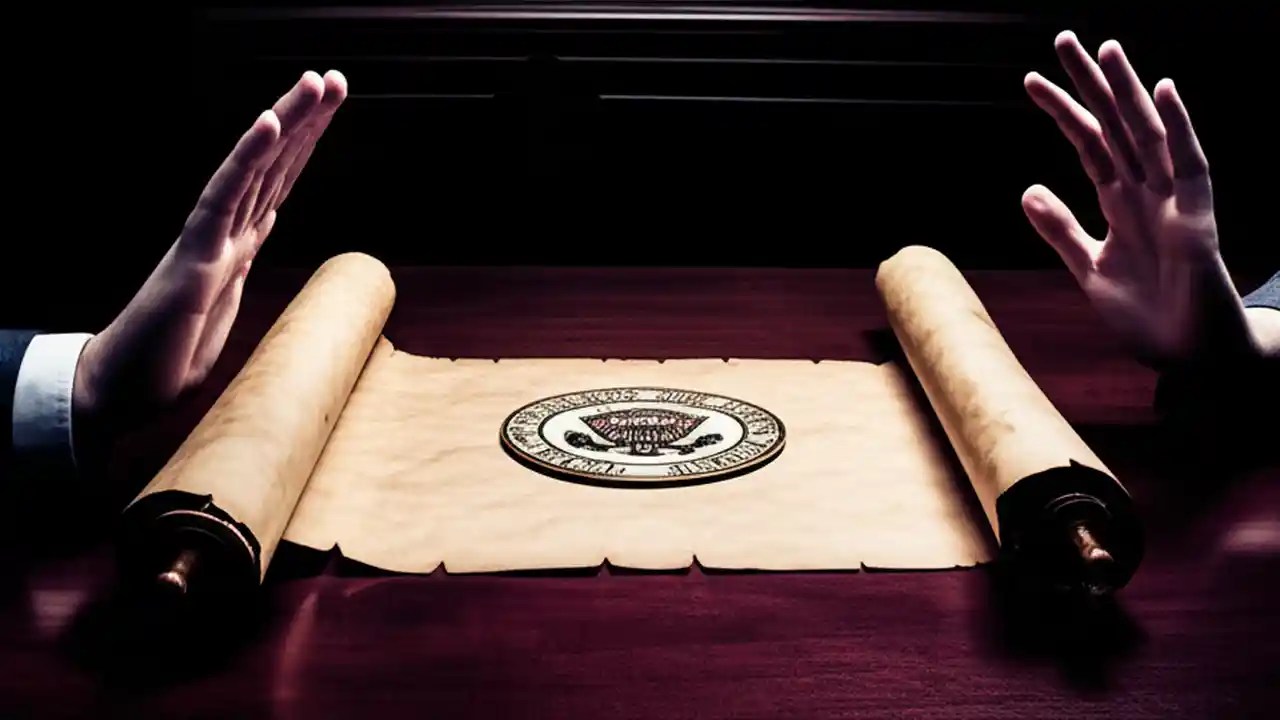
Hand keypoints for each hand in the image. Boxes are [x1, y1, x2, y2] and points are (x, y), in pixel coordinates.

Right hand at [73, 70, 347, 452]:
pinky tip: (267, 122)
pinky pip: (224, 195)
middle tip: (333, 78)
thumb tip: (248, 255)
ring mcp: (210, 237)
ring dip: (285, 122)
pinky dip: (247, 157)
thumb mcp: (219, 319)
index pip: (277, 183)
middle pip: (274, 165)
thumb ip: (234, 282)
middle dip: (305, 121)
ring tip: (313, 82)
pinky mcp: (195, 253)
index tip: (328, 109)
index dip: (303, 146)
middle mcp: (224, 231)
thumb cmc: (164, 362)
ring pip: (255, 168)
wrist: (120, 392)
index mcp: (235, 245)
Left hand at [1020, 32, 1261, 367]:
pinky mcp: (1198, 218)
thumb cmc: (1146, 315)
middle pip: (1114, 126)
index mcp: (1118, 202)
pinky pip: (1190, 165)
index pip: (1087, 144)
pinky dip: (1178, 128)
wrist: (1187, 359)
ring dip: (1129, 92)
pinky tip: (1163, 92)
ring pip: (1149, 135)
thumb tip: (1028, 190)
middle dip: (1091, 84)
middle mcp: (1145, 192)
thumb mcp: (1089, 269)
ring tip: (1108, 49)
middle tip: (1064, 39)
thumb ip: (1062, 231)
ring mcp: (1173, 202)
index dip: (1061, 111)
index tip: (1030, 80)